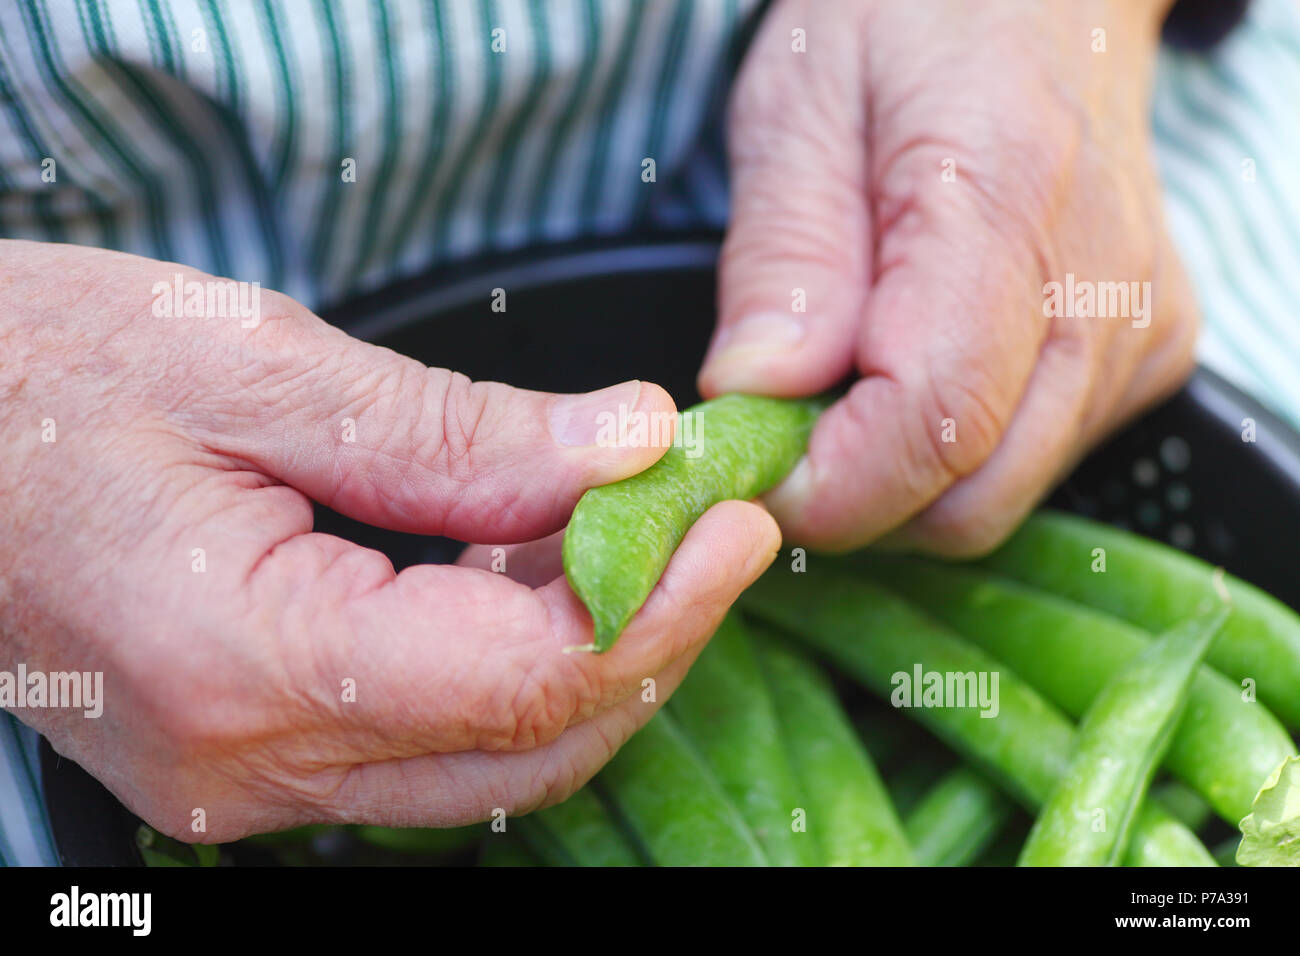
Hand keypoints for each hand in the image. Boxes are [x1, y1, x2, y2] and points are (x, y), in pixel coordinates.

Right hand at [0, 240, 778, 840]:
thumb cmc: (40, 375)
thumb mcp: (259, 369)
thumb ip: (463, 434)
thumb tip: (631, 445)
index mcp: (246, 663)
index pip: (526, 682)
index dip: (659, 605)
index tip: (736, 520)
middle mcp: (249, 765)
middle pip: (529, 744)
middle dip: (649, 634)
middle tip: (710, 521)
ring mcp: (245, 783)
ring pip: (490, 759)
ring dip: (586, 650)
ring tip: (626, 525)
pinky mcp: (250, 759)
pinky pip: (428, 740)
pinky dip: (508, 663)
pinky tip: (528, 565)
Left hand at [702, 0, 1196, 554]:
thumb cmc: (913, 24)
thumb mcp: (799, 106)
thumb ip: (783, 259)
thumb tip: (756, 395)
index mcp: (1008, 201)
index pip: (934, 421)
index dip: (831, 485)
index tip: (750, 473)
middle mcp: (1103, 287)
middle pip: (971, 497)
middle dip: (855, 502)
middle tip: (775, 438)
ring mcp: (1138, 329)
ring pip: (998, 496)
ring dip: (898, 482)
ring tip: (839, 389)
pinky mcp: (1146, 353)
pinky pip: (1030, 463)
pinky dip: (951, 456)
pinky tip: (909, 374)